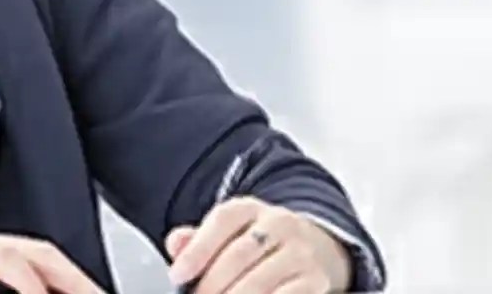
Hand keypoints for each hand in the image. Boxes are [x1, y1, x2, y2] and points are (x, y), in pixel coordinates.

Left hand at [164, 197, 350, 293]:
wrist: (315, 248)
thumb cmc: (256, 244)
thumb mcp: (227, 233)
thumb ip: (196, 239)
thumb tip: (175, 244)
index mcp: (250, 208)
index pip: (223, 220)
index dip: (197, 249)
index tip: (177, 275)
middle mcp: (279, 224)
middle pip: (239, 254)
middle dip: (211, 283)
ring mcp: (300, 252)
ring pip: (261, 280)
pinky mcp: (316, 280)